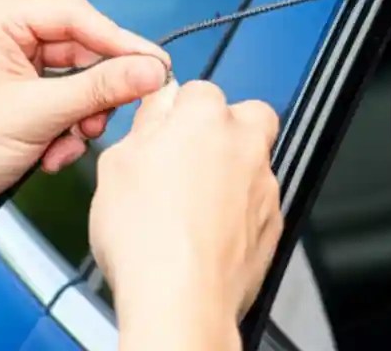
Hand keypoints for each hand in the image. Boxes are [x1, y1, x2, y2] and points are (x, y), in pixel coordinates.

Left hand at [0, 0, 170, 228]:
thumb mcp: (37, 114)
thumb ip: (100, 88)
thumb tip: (154, 70)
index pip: (79, 17)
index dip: (122, 44)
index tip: (158, 68)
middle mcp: (6, 33)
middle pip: (83, 51)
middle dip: (95, 93)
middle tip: (110, 119)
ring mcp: (12, 68)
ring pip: (78, 83)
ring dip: (80, 119)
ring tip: (64, 146)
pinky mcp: (18, 100)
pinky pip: (64, 105)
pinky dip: (65, 133)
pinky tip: (48, 157)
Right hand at [89, 81, 281, 349]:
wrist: (180, 300)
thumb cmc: (145, 237)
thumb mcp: (117, 165)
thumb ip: (145, 125)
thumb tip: (157, 106)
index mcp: (204, 118)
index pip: (198, 90)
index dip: (177, 111)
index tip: (162, 130)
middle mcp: (244, 144)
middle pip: (245, 116)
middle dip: (223, 129)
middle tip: (189, 157)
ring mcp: (264, 185)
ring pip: (254, 162)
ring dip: (230, 173)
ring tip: (190, 205)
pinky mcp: (273, 225)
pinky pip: (258, 204)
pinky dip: (238, 212)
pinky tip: (206, 232)